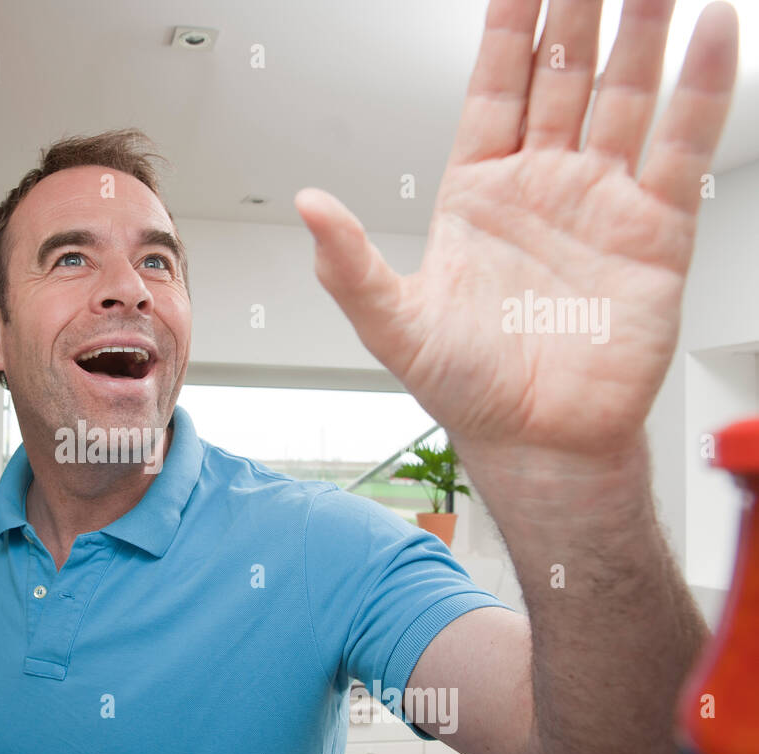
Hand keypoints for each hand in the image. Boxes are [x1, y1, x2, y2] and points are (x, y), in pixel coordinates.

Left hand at [296, 0, 738, 456]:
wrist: (536, 442)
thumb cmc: (467, 389)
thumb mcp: (392, 324)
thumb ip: (348, 264)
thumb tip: (309, 206)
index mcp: (478, 192)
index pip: (495, 86)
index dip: (507, 27)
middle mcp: (542, 185)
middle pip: (564, 73)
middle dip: (576, 11)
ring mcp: (601, 201)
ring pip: (624, 94)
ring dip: (640, 31)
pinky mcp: (655, 231)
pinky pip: (680, 145)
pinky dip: (698, 88)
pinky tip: (711, 31)